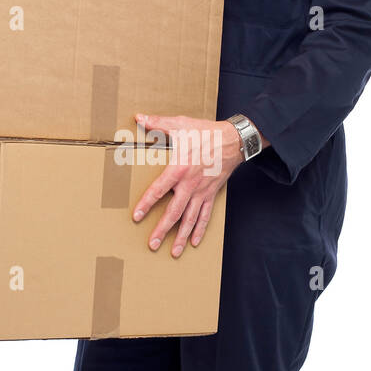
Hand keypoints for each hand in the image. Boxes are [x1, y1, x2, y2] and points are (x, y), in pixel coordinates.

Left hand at [132, 112, 244, 256]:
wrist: (233, 140)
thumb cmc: (206, 132)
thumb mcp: (181, 124)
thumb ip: (158, 124)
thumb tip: (138, 117)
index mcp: (179, 169)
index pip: (159, 190)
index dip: (146, 204)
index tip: (136, 217)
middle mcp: (190, 185)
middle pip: (175, 212)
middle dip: (163, 230)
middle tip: (152, 244)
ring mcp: (202, 192)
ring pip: (191, 219)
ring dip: (181, 236)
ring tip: (172, 252)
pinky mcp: (211, 194)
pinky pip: (206, 215)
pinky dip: (200, 230)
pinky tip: (194, 242)